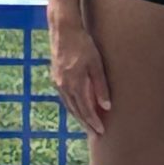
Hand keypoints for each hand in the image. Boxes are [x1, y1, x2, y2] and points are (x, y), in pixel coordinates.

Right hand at [51, 17, 111, 135]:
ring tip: (87, 124)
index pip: (86, 110)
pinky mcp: (56, 77)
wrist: (63, 30)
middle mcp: (64, 86)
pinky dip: (72, 106)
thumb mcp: (96, 64)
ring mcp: (58, 82)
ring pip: (69, 105)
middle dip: (86, 123)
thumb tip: (107, 106)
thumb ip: (101, 86)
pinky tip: (76, 107)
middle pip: (76, 110)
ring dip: (78, 116)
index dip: (94, 122)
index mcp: (74, 84)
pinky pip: (64, 97)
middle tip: (95, 134)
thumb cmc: (83, 44)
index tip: (101, 132)